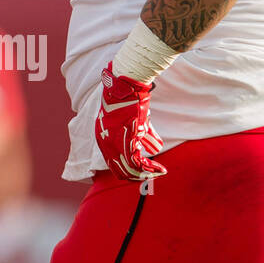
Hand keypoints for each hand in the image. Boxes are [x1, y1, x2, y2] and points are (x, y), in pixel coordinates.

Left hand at [95, 62, 166, 180]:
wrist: (126, 87)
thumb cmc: (131, 101)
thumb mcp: (137, 122)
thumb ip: (145, 136)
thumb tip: (157, 148)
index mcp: (103, 138)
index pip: (114, 163)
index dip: (130, 169)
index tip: (145, 169)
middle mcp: (105, 143)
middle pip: (120, 170)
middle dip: (138, 175)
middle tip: (153, 173)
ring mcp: (114, 142)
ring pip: (130, 170)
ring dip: (146, 173)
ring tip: (158, 171)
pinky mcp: (125, 140)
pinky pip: (137, 163)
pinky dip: (150, 169)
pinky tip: (160, 169)